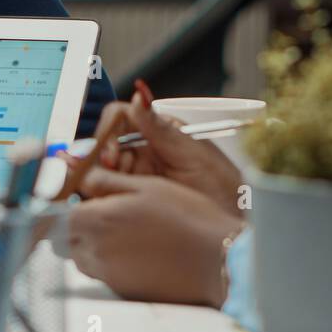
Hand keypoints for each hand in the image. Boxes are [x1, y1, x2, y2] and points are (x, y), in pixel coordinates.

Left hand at [68, 169, 244, 307]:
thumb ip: (106, 182)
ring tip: (127, 235)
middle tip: (104, 217)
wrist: (216, 259)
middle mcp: (96, 252)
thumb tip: (82, 176)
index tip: (82, 202)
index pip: (59, 217)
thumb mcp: (146, 187)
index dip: (69, 208)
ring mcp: (108, 276)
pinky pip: (105, 275)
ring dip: (93, 247)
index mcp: (97, 221)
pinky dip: (113, 264)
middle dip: (78, 229)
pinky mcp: (122, 291)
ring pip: (83, 260)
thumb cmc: (187, 219)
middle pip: (67, 241)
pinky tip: (140, 253)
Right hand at [88, 91, 245, 216]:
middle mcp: (144, 151)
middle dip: (101, 155)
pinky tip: (107, 200)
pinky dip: (100, 194)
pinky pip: (106, 191)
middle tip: (110, 171)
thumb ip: (163, 129)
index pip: (120, 117)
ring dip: (99, 176)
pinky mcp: (131, 199)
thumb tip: (139, 96)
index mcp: (160, 132)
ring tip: (112, 188)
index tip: (111, 149)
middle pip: (104, 142)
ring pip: (100, 168)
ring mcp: (136, 176)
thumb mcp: (195, 157)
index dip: (109, 129)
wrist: (232, 235)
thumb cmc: (224, 192)